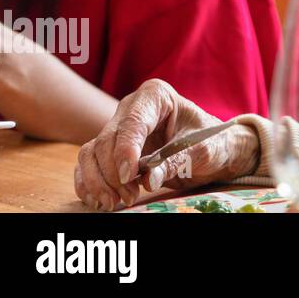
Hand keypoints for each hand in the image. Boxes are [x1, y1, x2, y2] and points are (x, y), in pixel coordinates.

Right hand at [73, 79, 258, 210]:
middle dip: (113, 173)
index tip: (129, 175)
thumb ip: (178, 160)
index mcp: (156, 95)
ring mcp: (117, 127)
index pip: (133, 123)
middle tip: (129, 196)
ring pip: (91, 153)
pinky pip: (88, 164)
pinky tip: (98, 200)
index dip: (126, 150)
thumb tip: (149, 179)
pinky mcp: (110, 149)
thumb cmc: (210, 141)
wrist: (211, 148)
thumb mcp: (203, 149)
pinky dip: (88, 183)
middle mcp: (130, 108)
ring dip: (98, 181)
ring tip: (116, 202)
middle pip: (107, 140)